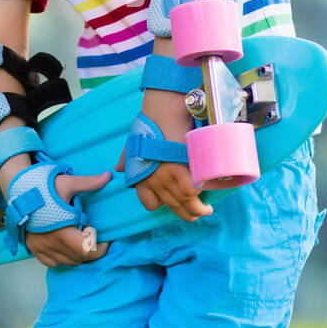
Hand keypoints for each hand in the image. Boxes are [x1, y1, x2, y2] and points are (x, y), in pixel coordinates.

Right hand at [25, 169, 112, 268]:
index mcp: (62, 232)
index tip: (101, 234)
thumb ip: (89, 183)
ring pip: (67, 262)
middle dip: (90, 249)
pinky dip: (63, 257)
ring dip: (77, 254)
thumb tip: (108, 176)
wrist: (16, 189)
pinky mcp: (34, 250)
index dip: (99, 246)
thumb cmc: (41, 186)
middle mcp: (51, 245)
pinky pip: (53, 262)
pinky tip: (65, 244)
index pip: (87, 251)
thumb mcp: (66, 183)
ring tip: (78, 236)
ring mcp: (41, 249)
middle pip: (79, 259)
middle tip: (89, 232)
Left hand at [115, 89, 213, 222]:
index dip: (161, 203)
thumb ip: (126, 157)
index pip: (150, 203)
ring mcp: (169, 178)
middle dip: (185, 214)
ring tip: (206, 209)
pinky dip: (201, 194)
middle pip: (172, 206)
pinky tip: (208, 193)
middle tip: (195, 213)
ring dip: (198, 210)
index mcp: (141, 178)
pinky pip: (194, 192)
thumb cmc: (149, 125)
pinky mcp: (184, 171)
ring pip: (186, 204)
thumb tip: (118, 168)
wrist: (163, 113)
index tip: (170, 199)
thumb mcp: (132, 144)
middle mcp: (154, 182)